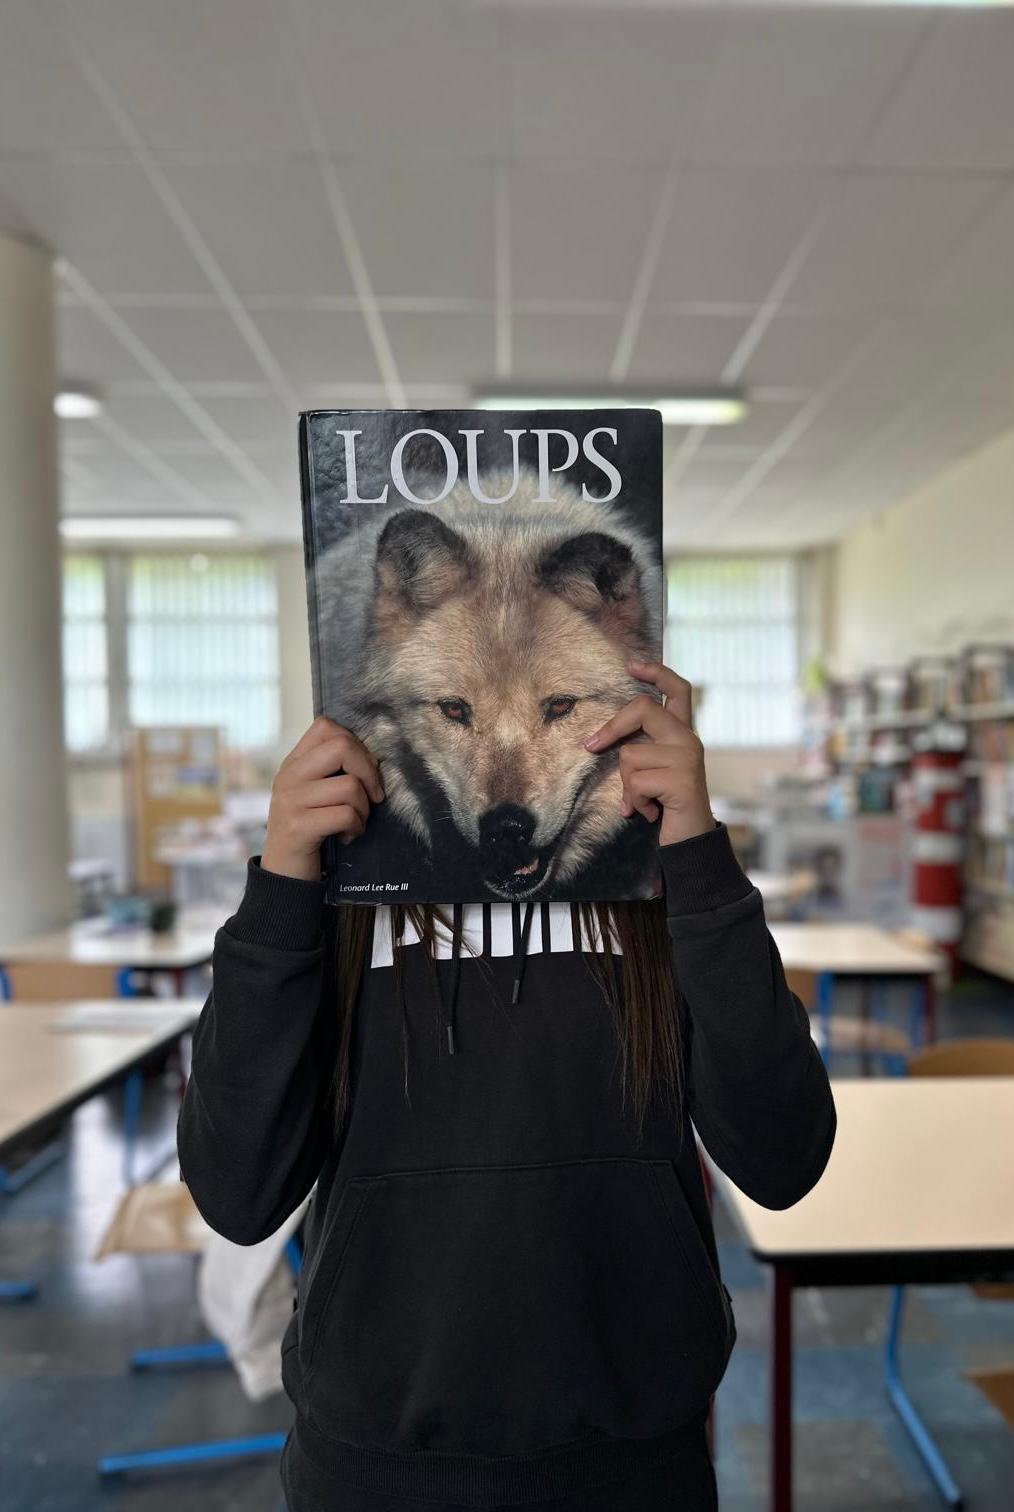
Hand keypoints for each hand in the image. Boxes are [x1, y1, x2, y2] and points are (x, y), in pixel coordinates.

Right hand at [262, 717, 383, 881]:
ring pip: (350, 786)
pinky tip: (348, 836)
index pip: (326, 726)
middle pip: (341, 746)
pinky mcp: (298, 826)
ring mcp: (290, 800)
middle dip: (369, 772)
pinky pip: (346, 815)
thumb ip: (331, 770)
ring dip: (364, 809)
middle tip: (372, 796)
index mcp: (293, 763)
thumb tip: (372, 757)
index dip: (356, 744)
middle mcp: (288, 776)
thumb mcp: (312, 793)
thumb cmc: (309, 830)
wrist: (282, 874)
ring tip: (354, 822)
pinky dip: (357, 827)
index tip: (364, 771)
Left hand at [583, 660, 713, 846]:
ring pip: (630, 755)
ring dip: (626, 785)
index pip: (677, 689)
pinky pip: (635, 782)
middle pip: (643, 708)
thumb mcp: (653, 770)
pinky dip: (633, 802)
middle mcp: (689, 739)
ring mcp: (687, 758)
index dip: (657, 672)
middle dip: (612, 727)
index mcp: (683, 733)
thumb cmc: (665, 804)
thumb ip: (641, 749)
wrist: (692, 839)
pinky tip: (649, 812)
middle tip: (590, 746)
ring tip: (643, 801)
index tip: (632, 665)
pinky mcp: (681, 780)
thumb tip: (598, 739)